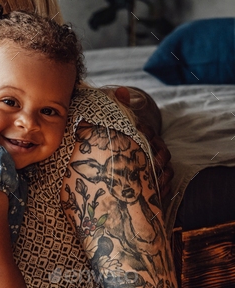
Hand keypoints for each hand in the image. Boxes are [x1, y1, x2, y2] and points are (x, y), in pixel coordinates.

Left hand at [114, 86, 173, 200]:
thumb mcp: (121, 117)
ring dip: (163, 179)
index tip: (140, 141)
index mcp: (147, 134)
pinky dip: (163, 189)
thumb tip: (120, 90)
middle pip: (163, 155)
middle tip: (153, 169)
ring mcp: (159, 162)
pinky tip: (158, 197)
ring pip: (167, 170)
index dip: (147, 136)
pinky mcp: (158, 174)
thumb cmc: (124, 130)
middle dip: (159, 162)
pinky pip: (165, 182)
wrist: (132, 138)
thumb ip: (121, 105)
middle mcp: (156, 148)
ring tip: (157, 188)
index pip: (150, 134)